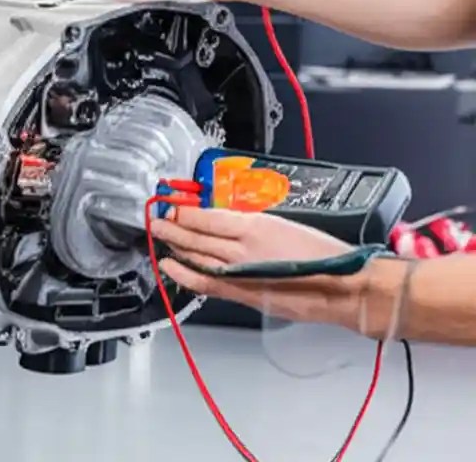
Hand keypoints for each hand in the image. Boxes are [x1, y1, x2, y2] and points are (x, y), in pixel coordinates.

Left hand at [150, 207, 369, 329]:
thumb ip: (252, 223)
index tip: (170, 204)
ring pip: (196, 257)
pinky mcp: (241, 293)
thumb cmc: (323, 255)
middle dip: (172, 226)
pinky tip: (169, 266)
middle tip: (155, 218)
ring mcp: (238, 273)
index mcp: (255, 226)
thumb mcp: (285, 225)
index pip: (205, 216)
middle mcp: (241, 249)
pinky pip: (204, 282)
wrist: (343, 287)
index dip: (183, 211)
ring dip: (174, 246)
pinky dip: (183, 274)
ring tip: (159, 236)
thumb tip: (226, 219)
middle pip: (195, 236)